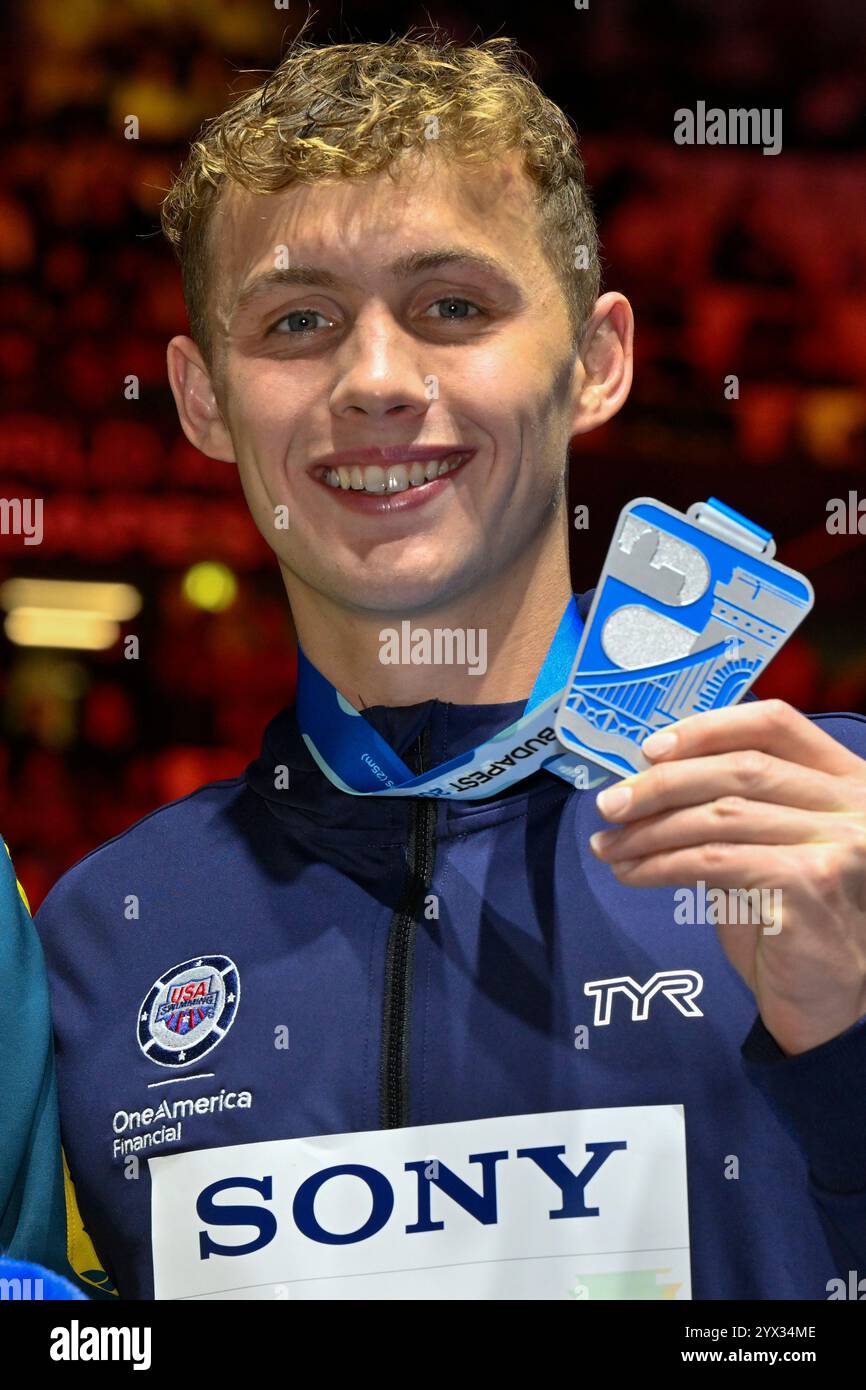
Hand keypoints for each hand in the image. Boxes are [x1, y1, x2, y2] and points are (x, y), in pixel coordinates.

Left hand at [589, 700, 865, 1054]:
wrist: (829, 1003)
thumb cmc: (792, 919)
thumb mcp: (770, 845)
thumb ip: (734, 805)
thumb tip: (647, 780)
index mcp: (845, 779)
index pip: (776, 723)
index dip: (708, 728)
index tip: (650, 748)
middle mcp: (853, 804)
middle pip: (740, 768)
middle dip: (662, 784)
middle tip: (610, 804)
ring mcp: (838, 843)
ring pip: (719, 815)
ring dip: (650, 830)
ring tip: (608, 845)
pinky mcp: (809, 884)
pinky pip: (712, 861)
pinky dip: (660, 865)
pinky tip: (631, 874)